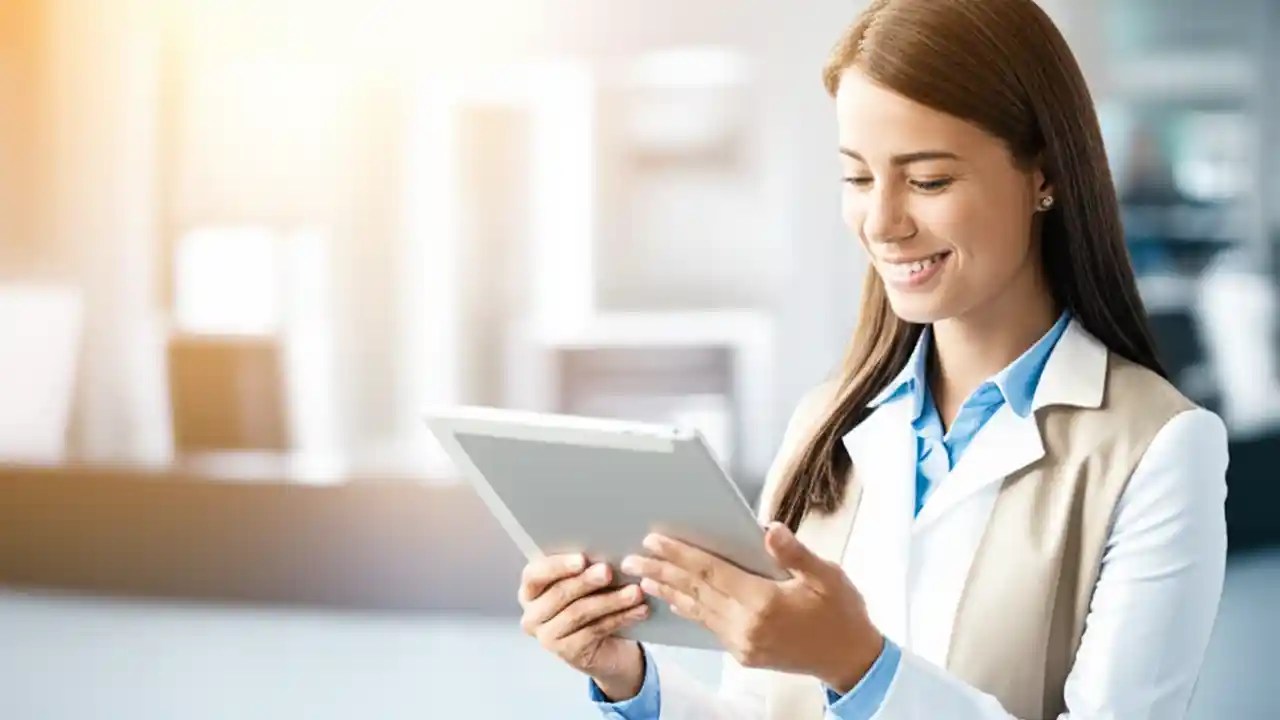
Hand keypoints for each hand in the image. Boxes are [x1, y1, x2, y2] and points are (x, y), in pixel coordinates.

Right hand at [517, 553, 650, 699]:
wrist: (605, 647)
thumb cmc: (592, 602)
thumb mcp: (585, 583)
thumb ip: (584, 568)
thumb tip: (605, 550)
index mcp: (530, 591)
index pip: (534, 574)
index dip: (557, 566)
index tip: (582, 559)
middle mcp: (533, 615)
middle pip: (558, 594)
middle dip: (586, 581)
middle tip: (608, 571)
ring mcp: (547, 637)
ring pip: (579, 613)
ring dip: (610, 600)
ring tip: (635, 591)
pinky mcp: (568, 653)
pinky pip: (595, 631)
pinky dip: (620, 618)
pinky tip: (639, 610)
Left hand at [621, 523, 882, 692]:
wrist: (851, 659)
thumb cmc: (841, 613)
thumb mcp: (827, 576)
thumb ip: (795, 553)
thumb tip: (770, 528)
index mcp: (764, 602)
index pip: (711, 572)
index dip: (680, 554)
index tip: (654, 540)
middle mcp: (747, 626)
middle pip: (695, 591)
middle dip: (660, 571)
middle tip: (630, 557)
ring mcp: (743, 643)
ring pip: (697, 610)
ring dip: (667, 590)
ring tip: (642, 576)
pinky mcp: (744, 654)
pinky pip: (708, 626)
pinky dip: (688, 609)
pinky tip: (674, 598)